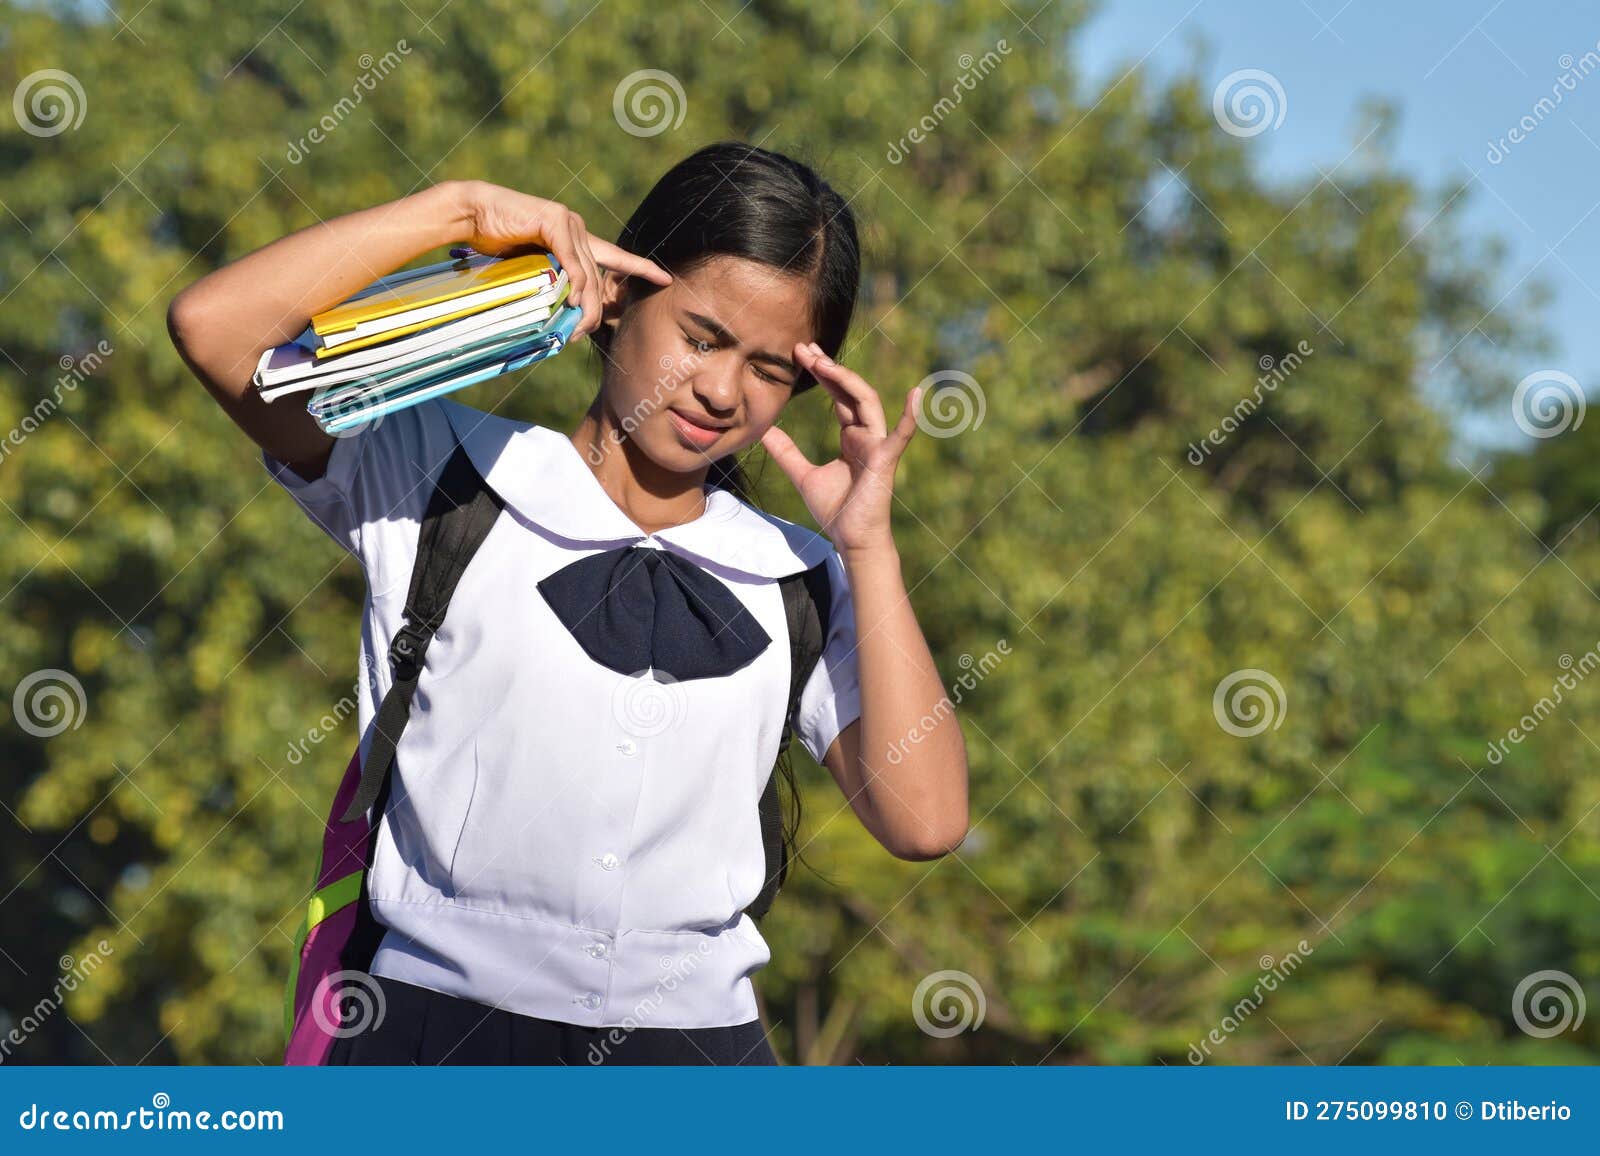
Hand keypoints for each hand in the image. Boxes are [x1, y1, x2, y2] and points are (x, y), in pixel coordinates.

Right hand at [451, 180, 671, 341]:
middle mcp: (578, 230)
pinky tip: (572, 299)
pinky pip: (571, 259)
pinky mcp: (555, 221)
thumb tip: (566, 315)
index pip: (615, 257)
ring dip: (582, 305)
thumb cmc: (496, 245)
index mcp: (577, 240)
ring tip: (574, 328)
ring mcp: (569, 223)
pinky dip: (573, 281)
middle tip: (581, 337)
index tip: (665, 278)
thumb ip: (553, 286)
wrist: (473, 215)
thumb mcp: (532, 272)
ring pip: (586, 274)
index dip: (640, 268)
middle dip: (593, 312)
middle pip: (597, 279)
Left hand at [760, 343, 921, 554]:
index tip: (801, 355)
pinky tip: (916, 394)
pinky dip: (910, 415)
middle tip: (805, 348)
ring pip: (866, 402)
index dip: (822, 375)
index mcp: (851, 437)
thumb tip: (765, 432)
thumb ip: (787, 452)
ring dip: (846, 380)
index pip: (838, 397)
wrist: (851, 539)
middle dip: (829, 368)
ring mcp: (878, 445)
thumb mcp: (803, 475)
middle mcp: (867, 435)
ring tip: (823, 362)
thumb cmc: (836, 510)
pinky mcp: (886, 459)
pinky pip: (901, 434)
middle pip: (850, 392)